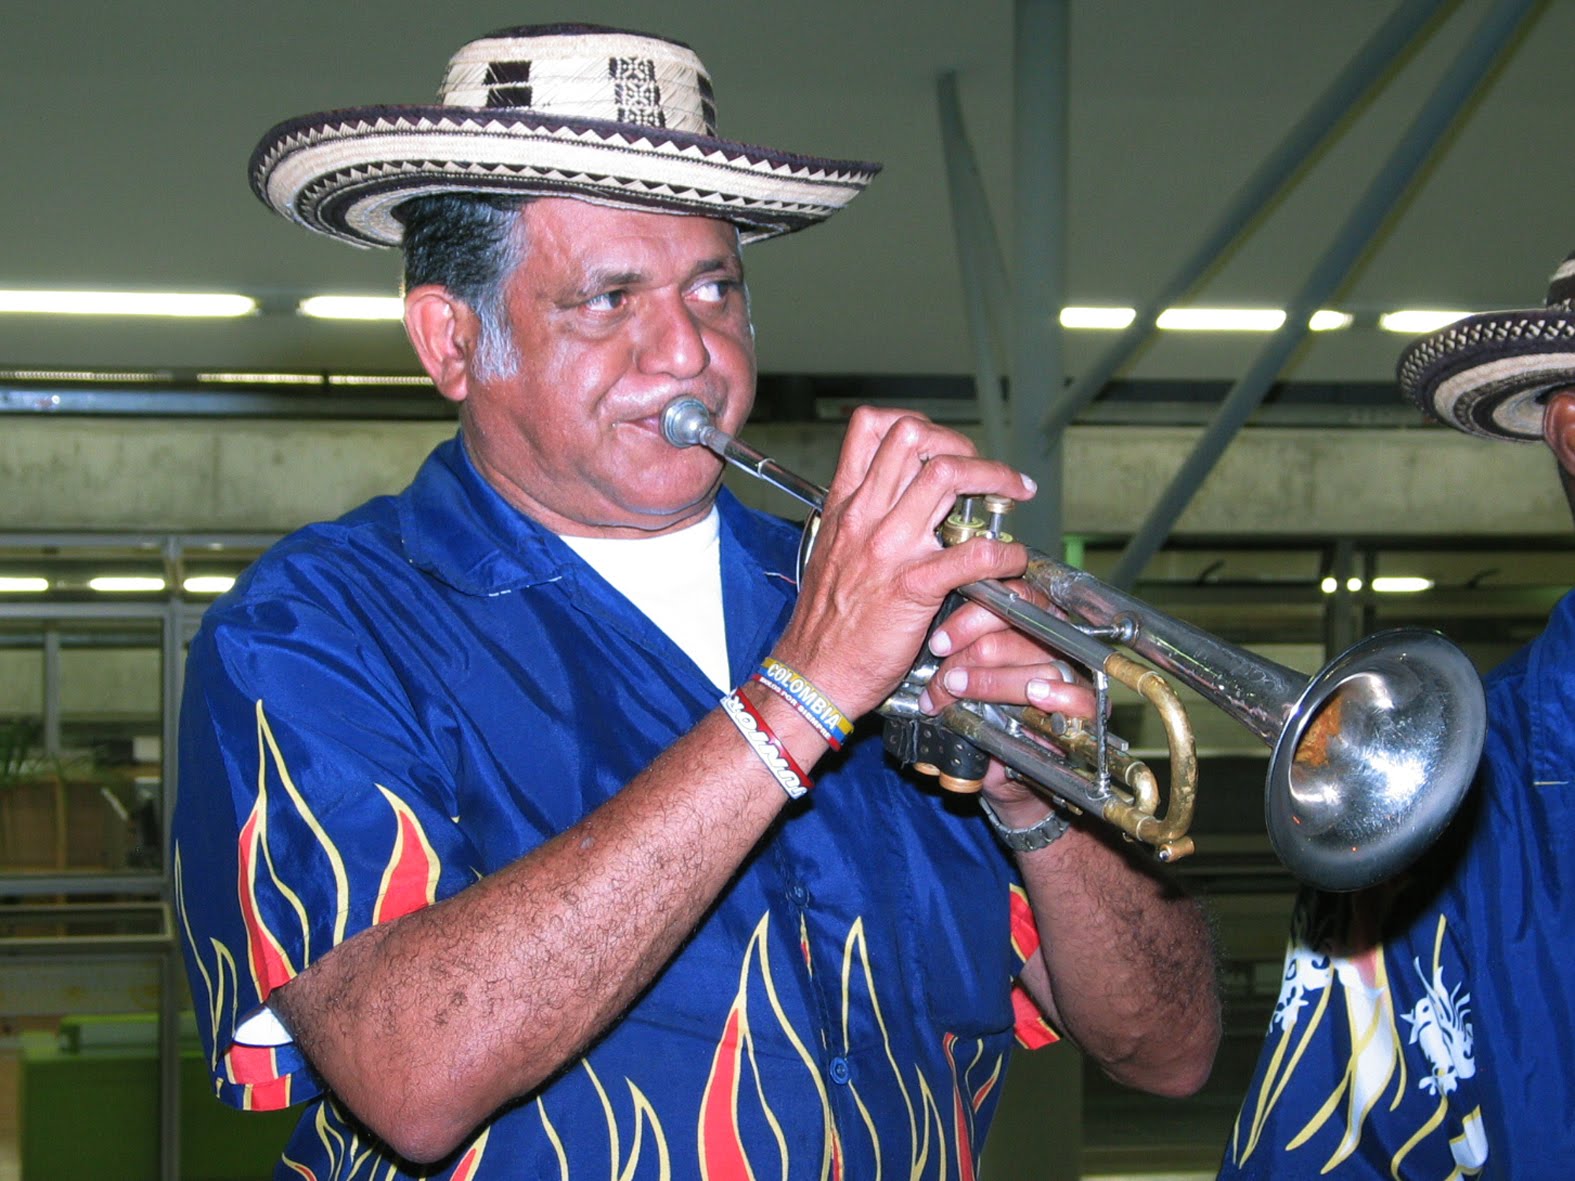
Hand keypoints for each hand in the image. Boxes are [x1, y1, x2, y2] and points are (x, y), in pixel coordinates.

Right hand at [771, 407, 1035, 719]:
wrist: (811, 675)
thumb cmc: (823, 625)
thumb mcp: (830, 553)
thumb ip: (860, 522)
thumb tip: (894, 505)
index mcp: (845, 506)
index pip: (871, 428)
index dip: (918, 426)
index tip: (943, 449)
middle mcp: (866, 517)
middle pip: (914, 438)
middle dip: (961, 444)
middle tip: (983, 472)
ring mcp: (890, 549)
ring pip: (946, 475)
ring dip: (993, 478)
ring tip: (1012, 495)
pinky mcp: (914, 587)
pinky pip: (974, 554)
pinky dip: (1005, 553)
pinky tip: (1011, 563)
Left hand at [919, 593, 1097, 817]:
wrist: (1000, 772)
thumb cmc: (978, 718)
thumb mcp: (958, 682)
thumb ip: (954, 654)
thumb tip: (930, 638)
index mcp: (1026, 626)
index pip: (1011, 599)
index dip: (971, 618)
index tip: (939, 643)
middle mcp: (1052, 644)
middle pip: (1022, 628)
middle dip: (973, 654)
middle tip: (946, 679)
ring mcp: (1071, 674)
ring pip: (1039, 663)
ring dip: (994, 680)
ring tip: (961, 692)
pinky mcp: (1086, 710)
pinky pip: (1078, 697)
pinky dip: (1055, 696)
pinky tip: (1033, 696)